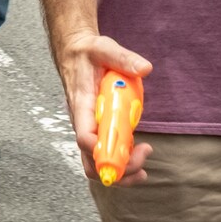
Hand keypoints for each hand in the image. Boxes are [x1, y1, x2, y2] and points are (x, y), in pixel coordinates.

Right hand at [54, 32, 153, 183]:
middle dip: (117, 170)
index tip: (128, 150)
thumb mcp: (105, 49)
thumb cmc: (88, 54)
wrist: (75, 54)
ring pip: (96, 165)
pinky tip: (138, 154)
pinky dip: (121, 164)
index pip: (85, 138)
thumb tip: (145, 68)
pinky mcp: (98, 130)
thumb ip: (124, 59)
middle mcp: (83, 123)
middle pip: (91, 162)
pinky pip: (104, 156)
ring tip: (143, 164)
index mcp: (83, 105)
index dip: (103, 151)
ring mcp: (90, 129)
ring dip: (120, 173)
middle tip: (143, 157)